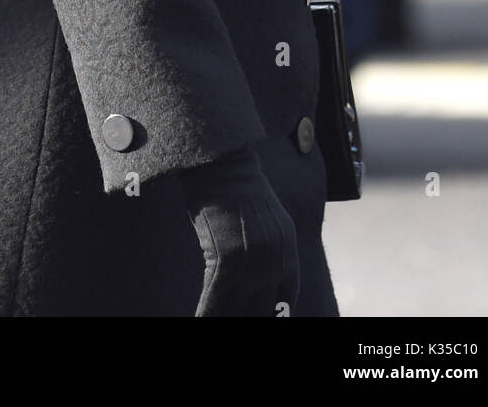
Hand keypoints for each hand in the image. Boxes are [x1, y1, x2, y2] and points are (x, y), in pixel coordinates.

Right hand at [180, 146, 299, 316]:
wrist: (220, 162)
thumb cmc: (235, 189)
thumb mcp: (267, 221)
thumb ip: (270, 251)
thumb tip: (259, 284)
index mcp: (288, 248)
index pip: (286, 301)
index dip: (272, 318)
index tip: (259, 320)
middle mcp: (275, 258)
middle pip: (262, 311)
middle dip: (246, 319)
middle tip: (234, 322)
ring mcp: (252, 259)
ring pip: (237, 310)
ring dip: (224, 320)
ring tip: (213, 326)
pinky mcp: (226, 257)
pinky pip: (216, 300)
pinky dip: (206, 315)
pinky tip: (199, 321)